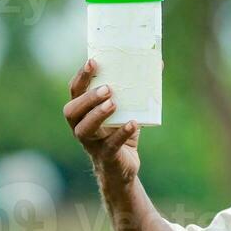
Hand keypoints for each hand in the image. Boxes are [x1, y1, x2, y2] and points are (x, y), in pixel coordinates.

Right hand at [64, 59, 140, 187]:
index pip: (75, 91)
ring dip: (98, 115)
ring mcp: (92, 143)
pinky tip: (133, 123)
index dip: (81, 77)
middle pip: (72, 111)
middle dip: (88, 98)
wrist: (123, 168)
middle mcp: (81, 127)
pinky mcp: (106, 156)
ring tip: (113, 103)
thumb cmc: (121, 133)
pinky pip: (110, 146)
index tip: (93, 61)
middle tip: (108, 88)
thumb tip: (158, 64)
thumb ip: (137, 90)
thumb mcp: (128, 110)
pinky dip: (121, 133)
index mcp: (83, 112)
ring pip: (85, 129)